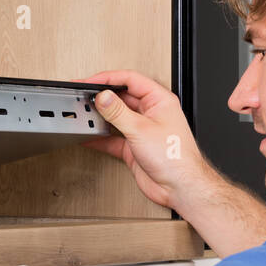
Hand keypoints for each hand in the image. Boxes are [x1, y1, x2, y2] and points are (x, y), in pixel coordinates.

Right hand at [78, 70, 215, 211]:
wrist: (179, 187)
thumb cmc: (175, 157)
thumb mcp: (141, 129)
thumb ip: (118, 112)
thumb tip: (103, 97)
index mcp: (159, 101)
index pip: (130, 80)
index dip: (108, 78)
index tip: (90, 81)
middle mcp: (151, 113)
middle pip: (122, 97)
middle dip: (103, 98)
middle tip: (85, 99)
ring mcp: (142, 130)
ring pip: (116, 118)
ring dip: (101, 118)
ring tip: (85, 115)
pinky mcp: (134, 147)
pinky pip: (112, 138)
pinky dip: (100, 138)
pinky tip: (89, 137)